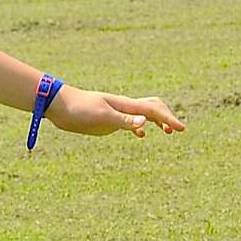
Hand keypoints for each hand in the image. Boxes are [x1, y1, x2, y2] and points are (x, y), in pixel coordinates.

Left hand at [48, 86, 185, 138]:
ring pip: (143, 114)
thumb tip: (145, 123)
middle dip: (167, 116)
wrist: (59, 105)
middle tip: (178, 129)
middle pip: (153, 107)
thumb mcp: (101, 117)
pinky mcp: (108, 119)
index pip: (153, 110)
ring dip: (157, 121)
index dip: (169, 119)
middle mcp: (124, 107)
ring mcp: (116, 113)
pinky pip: (129, 121)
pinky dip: (140, 126)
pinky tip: (141, 135)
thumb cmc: (79, 109)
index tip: (181, 129)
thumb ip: (123, 120)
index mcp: (125, 105)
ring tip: (168, 131)